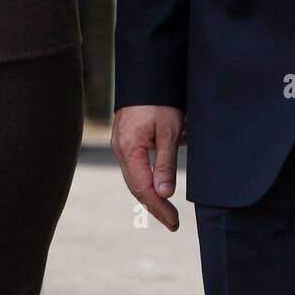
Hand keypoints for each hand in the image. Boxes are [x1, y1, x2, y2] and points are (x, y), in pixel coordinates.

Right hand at [111, 105, 185, 230]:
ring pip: (135, 176)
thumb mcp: (169, 131)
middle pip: (136, 186)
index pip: (143, 189)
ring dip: (151, 193)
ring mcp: (121, 143)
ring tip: (167, 209)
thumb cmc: (160, 99)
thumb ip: (164, 164)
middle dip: (155, 206)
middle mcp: (120, 148)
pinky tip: (159, 184)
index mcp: (129, 149)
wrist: (148, 72)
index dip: (159, 208)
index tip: (174, 222)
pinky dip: (148, 177)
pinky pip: (136, 164)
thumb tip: (163, 194)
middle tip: (172, 222)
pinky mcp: (126, 137)